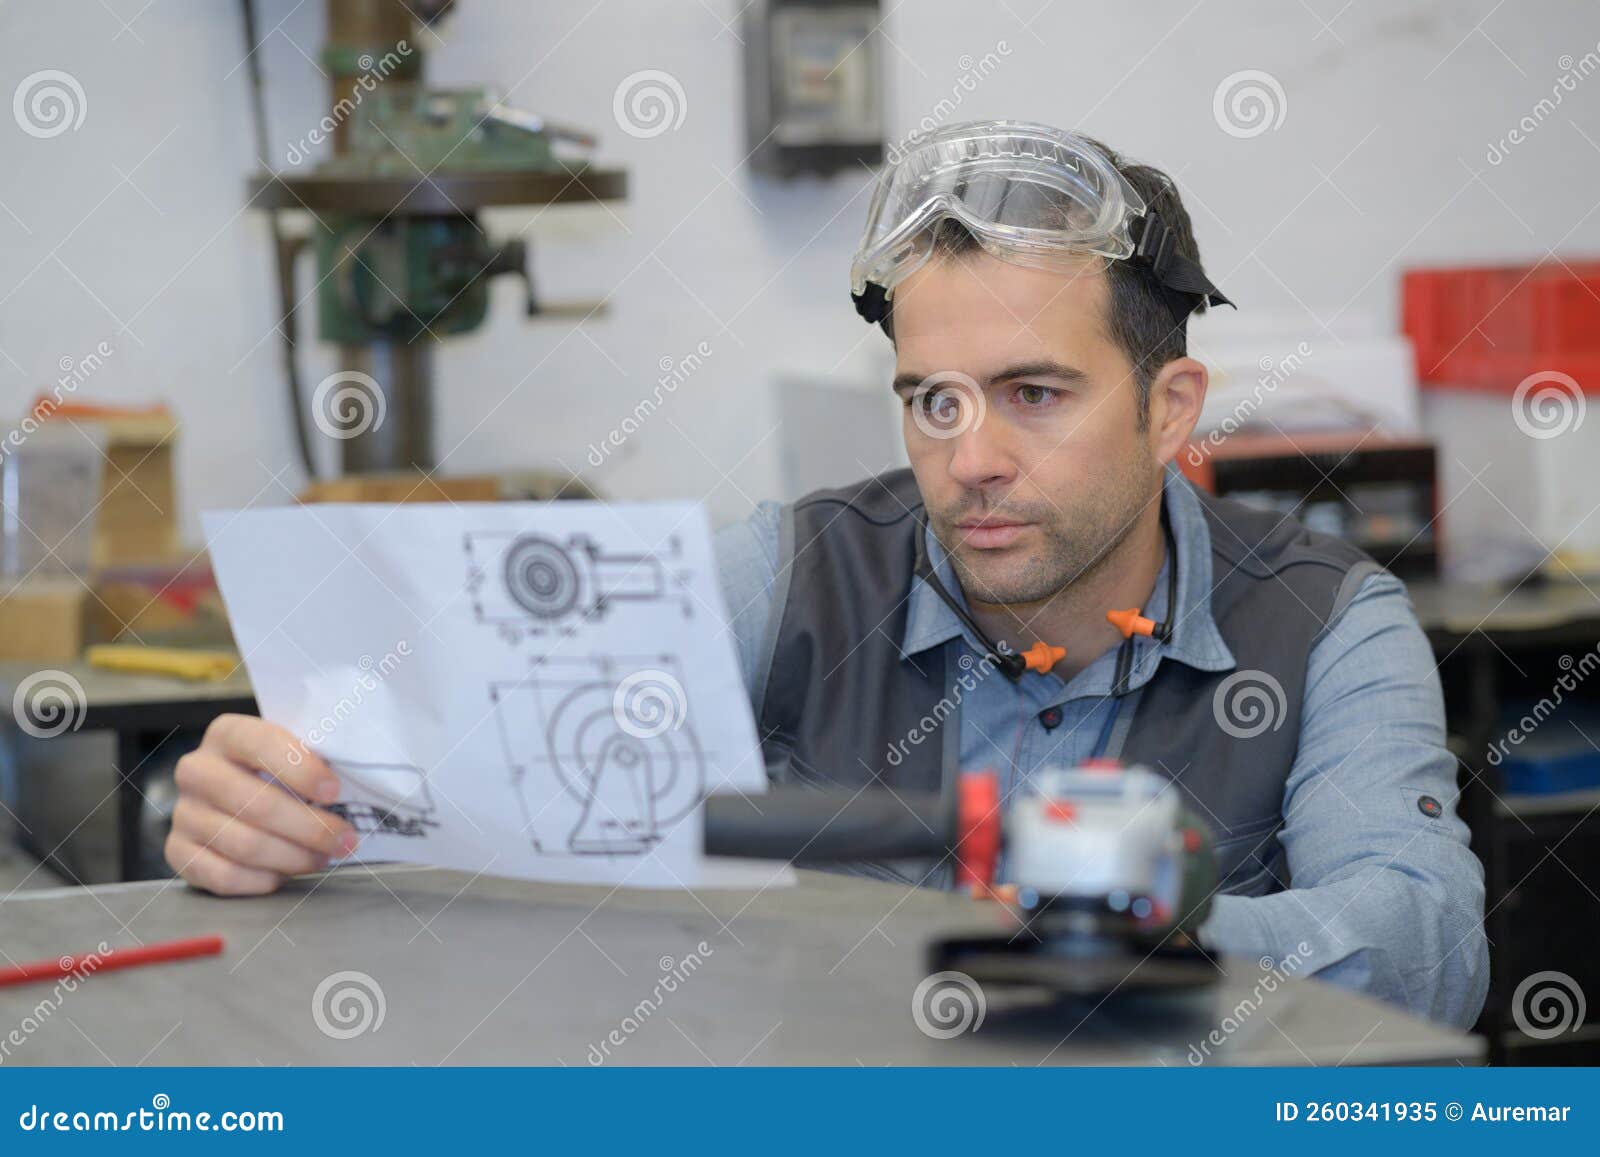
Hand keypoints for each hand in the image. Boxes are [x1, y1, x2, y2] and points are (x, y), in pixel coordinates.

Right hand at [164, 714, 357, 894]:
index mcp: (227, 733)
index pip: (261, 743)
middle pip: (255, 804)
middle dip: (309, 827)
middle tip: (344, 839)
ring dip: (292, 857)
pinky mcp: (177, 851)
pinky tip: (284, 875)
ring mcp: (184, 812)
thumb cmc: (281, 772)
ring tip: (323, 857)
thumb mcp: (296, 752)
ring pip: (243, 843)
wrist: (239, 795)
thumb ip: (316, 761)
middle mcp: (197, 769)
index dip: (301, 770)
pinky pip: (221, 875)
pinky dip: (260, 880)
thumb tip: (355, 787)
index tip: (335, 791)